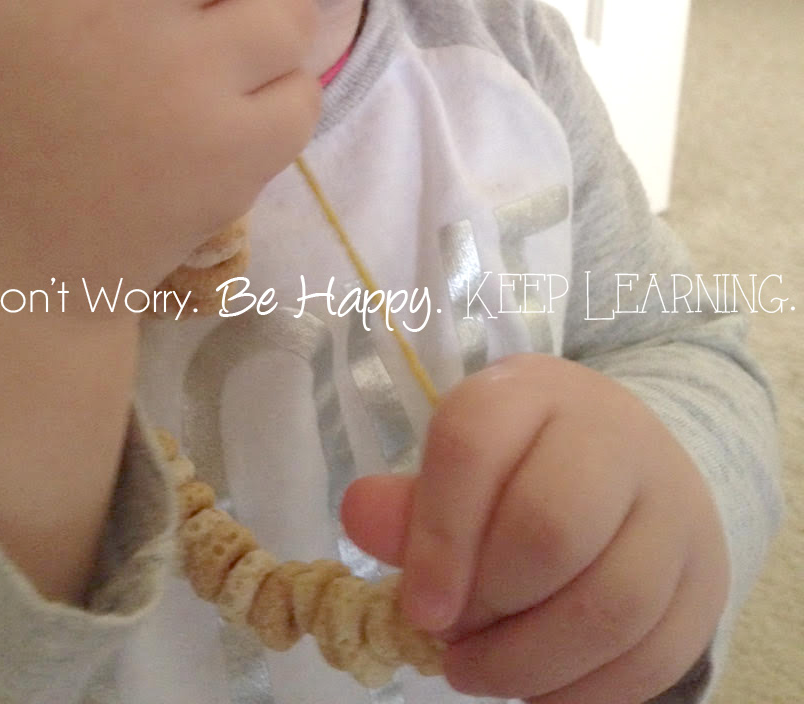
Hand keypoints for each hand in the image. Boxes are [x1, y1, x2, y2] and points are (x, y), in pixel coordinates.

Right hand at [0, 0, 320, 310]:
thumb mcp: (12, 8)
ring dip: (270, 28)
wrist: (18, 268)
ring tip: (227, 66)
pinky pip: (305, 89)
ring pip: (291, 6)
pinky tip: (233, 124)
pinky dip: (279, 104)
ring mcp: (185, 85)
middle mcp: (120, 13)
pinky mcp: (236, 153)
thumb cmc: (12, 127)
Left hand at [341, 354, 728, 702]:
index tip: (420, 611)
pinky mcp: (703, 578)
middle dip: (490, 605)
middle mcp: (614, 435)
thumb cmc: (523, 464)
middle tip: (453, 639)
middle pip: (551, 527)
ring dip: (532, 663)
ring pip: (610, 605)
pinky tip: (536, 688)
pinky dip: (582, 692)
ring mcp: (672, 507)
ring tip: (482, 673)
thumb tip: (362, 517)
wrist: (633, 465)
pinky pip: (650, 657)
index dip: (438, 536)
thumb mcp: (463, 460)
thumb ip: (410, 499)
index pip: (474, 444)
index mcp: (532, 391)